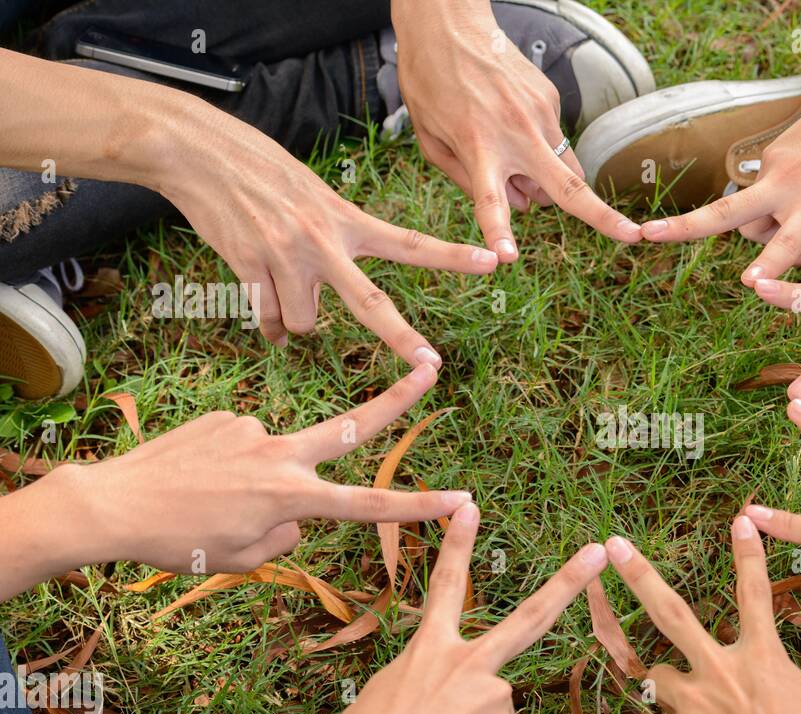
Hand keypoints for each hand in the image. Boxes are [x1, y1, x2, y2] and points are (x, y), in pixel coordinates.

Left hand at [60, 364, 467, 573]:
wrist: (112, 504)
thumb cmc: (179, 543)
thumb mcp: (244, 559)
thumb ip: (286, 536)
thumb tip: (297, 515)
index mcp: (291, 497)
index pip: (368, 504)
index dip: (420, 505)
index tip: (459, 500)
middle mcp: (280, 454)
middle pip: (353, 425)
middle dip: (397, 398)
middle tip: (431, 369)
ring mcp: (252, 428)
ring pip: (277, 458)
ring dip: (257, 478)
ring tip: (207, 500)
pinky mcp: (226, 415)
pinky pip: (244, 445)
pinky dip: (230, 464)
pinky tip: (197, 478)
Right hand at [161, 110, 497, 360]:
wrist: (197, 151)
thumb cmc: (258, 169)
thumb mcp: (312, 193)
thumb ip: (330, 242)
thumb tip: (314, 308)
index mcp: (347, 219)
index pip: (411, 242)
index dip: (453, 256)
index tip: (492, 263)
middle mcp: (324, 240)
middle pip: (370, 303)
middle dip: (403, 338)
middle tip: (432, 365)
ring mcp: (287, 256)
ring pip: (306, 324)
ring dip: (296, 322)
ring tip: (281, 290)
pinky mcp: (250, 267)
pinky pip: (269, 321)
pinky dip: (269, 325)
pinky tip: (262, 310)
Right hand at [274, 503, 608, 713]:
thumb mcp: (393, 695)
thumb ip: (438, 683)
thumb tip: (471, 702)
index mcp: (428, 649)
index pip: (447, 584)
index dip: (460, 543)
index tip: (472, 504)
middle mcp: (468, 663)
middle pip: (530, 617)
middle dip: (568, 582)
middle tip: (600, 553)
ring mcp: (494, 695)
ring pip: (496, 707)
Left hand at [392, 0, 641, 260]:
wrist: (447, 22)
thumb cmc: (430, 84)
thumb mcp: (430, 140)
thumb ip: (468, 181)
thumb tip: (520, 208)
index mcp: (478, 146)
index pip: (490, 200)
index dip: (498, 232)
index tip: (508, 258)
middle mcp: (515, 133)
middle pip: (569, 186)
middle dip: (603, 216)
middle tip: (632, 236)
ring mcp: (539, 115)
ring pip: (565, 169)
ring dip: (553, 183)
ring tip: (520, 165)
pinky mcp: (550, 99)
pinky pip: (555, 141)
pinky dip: (540, 148)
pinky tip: (512, 124)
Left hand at [604, 520, 800, 713]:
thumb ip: (771, 686)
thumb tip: (754, 690)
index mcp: (766, 659)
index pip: (755, 593)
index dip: (747, 555)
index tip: (739, 519)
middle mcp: (725, 670)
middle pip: (672, 613)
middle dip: (641, 577)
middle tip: (616, 547)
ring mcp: (697, 702)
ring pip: (655, 676)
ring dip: (662, 685)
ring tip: (679, 703)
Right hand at [640, 63, 800, 283]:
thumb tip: (777, 260)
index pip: (790, 243)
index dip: (771, 266)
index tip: (751, 283)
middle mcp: (789, 186)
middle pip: (727, 214)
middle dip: (685, 228)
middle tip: (644, 234)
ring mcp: (773, 166)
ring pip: (750, 215)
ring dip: (764, 224)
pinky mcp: (769, 153)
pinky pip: (763, 193)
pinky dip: (777, 199)